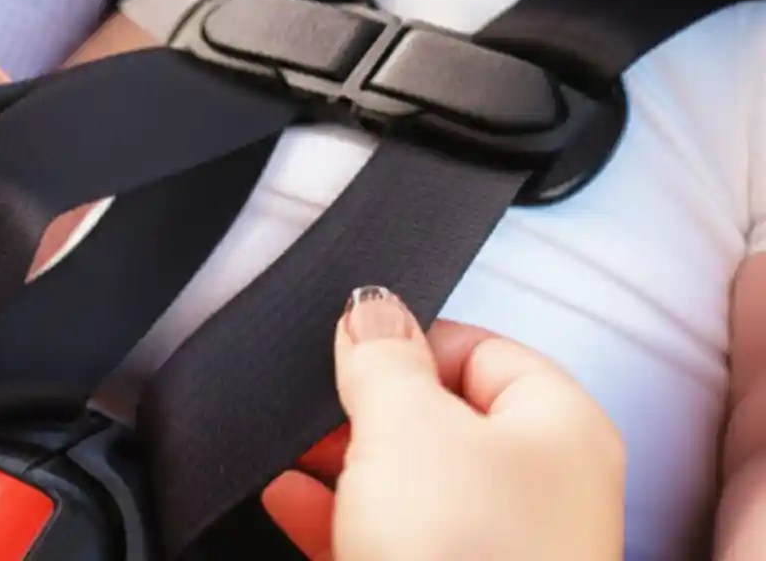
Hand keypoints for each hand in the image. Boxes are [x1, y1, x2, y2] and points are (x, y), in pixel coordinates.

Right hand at [261, 288, 624, 560]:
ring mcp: (495, 547)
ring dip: (342, 462)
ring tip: (285, 448)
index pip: (483, 350)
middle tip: (313, 398)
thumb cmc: (460, 553)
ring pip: (410, 482)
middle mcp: (536, 488)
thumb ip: (382, 355)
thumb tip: (370, 306)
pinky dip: (336, 515)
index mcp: (556, 427)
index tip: (352, 343)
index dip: (411, 339)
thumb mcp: (405, 424)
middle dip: (366, 407)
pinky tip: (286, 501)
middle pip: (442, 419)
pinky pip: (388, 537)